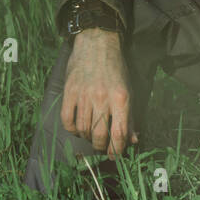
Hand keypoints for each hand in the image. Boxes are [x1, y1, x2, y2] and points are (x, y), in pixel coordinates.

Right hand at [60, 29, 135, 158]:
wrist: (97, 43)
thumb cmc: (116, 68)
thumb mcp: (129, 90)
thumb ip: (130, 116)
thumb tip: (132, 140)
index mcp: (121, 98)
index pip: (119, 133)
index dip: (118, 149)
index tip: (116, 155)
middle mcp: (103, 98)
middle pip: (99, 135)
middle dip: (101, 147)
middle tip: (102, 147)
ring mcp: (84, 95)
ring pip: (83, 129)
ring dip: (87, 138)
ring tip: (91, 136)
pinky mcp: (69, 91)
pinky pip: (67, 119)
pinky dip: (72, 129)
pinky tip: (77, 129)